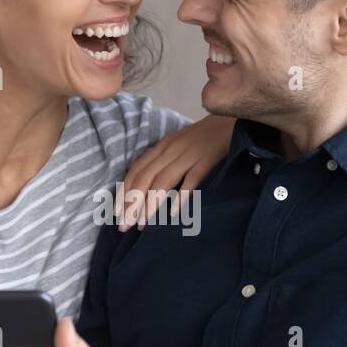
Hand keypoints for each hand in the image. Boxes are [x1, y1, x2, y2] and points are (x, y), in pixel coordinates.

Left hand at [118, 114, 233, 229]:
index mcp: (162, 145)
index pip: (136, 169)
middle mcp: (171, 149)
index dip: (124, 191)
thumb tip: (146, 184)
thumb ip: (163, 159)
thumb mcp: (178, 143)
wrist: (230, 121)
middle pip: (146, 177)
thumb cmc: (204, 136)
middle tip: (124, 225)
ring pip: (164, 180)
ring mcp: (189, 155)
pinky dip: (181, 196)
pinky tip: (173, 213)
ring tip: (142, 223)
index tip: (116, 212)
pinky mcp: (206, 160)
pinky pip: (191, 179)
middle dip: (132, 202)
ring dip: (150, 203)